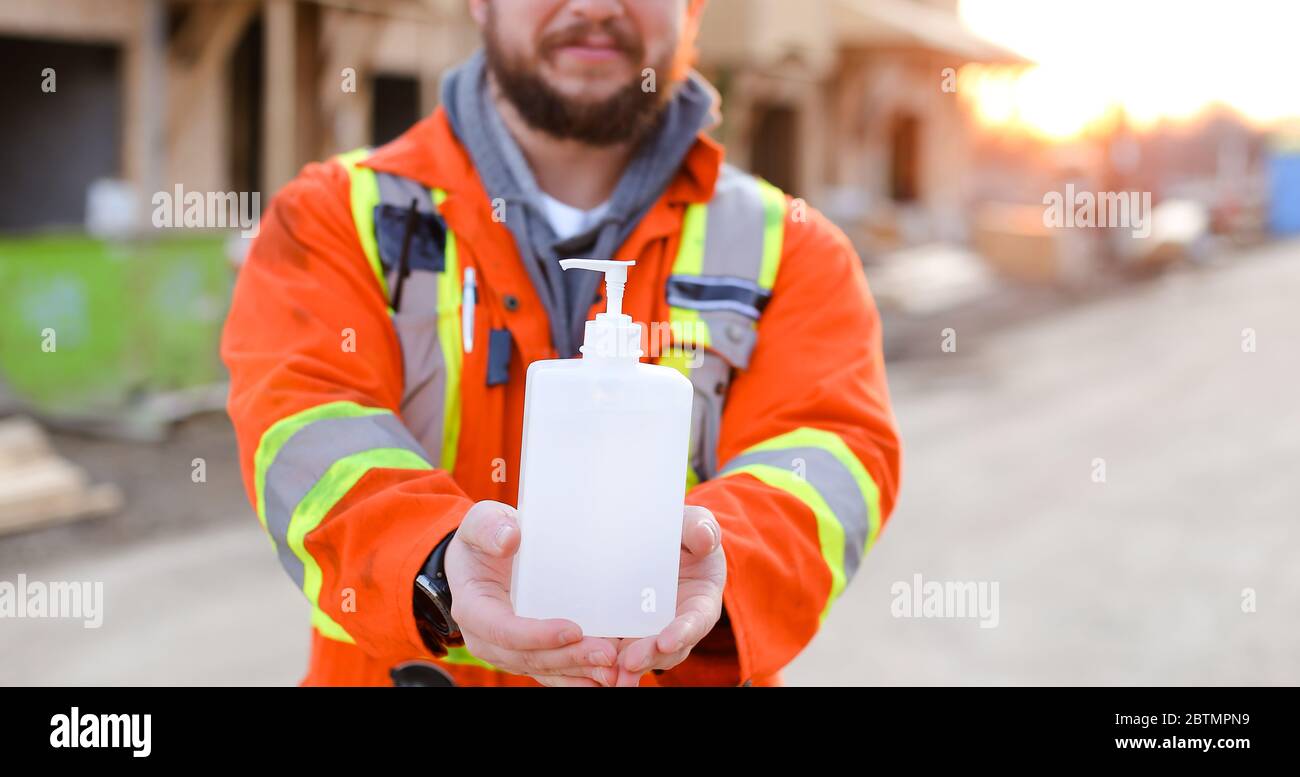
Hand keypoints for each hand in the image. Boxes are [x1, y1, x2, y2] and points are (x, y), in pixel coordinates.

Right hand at [445, 500, 619, 686]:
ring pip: (544, 669)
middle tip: (607, 654)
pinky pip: (553, 671)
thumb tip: (510, 538)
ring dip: (579, 671)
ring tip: (614, 668)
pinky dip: (578, 675)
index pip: (503, 630)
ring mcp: (508, 651)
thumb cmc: (483, 539)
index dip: (537, 635)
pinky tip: (606, 676)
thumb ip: (489, 527)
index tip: (573, 630)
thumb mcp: (479, 523)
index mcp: (473, 609)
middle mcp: (488, 639)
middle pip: (529, 657)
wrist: (481, 559)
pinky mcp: (528, 653)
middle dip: (569, 658)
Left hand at [613, 505, 725, 685]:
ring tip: (611, 675)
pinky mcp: (625, 630)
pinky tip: (587, 661)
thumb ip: (700, 530)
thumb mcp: (694, 525)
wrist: (658, 540)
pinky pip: (616, 646)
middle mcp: (678, 624)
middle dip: (649, 656)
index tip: (667, 641)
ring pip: (641, 654)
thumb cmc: (682, 533)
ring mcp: (651, 630)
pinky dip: (605, 658)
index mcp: (701, 602)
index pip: (696, 621)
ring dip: (626, 666)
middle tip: (629, 663)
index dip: (684, 632)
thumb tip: (706, 539)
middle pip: (667, 648)